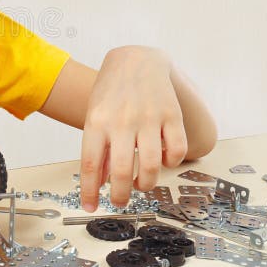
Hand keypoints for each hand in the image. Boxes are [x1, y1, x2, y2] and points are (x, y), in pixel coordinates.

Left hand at [79, 46, 187, 210]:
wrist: (136, 59)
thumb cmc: (112, 92)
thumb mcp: (95, 115)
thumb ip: (98, 147)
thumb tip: (100, 183)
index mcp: (97, 121)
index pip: (91, 165)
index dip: (90, 192)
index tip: (90, 207)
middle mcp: (122, 120)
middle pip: (123, 172)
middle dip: (121, 195)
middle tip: (120, 202)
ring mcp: (148, 117)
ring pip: (152, 166)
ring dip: (146, 184)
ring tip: (141, 184)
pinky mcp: (172, 114)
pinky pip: (176, 150)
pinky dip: (171, 163)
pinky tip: (163, 161)